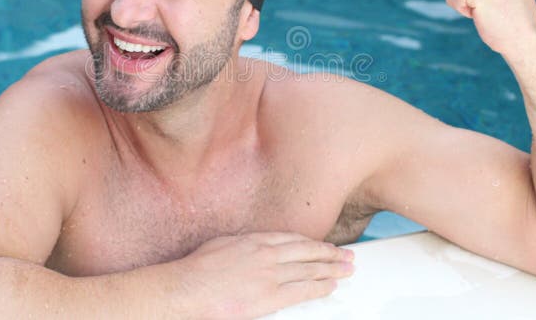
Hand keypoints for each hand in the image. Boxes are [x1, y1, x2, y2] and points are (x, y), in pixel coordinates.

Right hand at [176, 232, 354, 318]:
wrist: (189, 288)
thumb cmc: (198, 270)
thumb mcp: (223, 244)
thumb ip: (244, 245)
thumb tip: (253, 248)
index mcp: (255, 240)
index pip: (292, 239)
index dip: (312, 243)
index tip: (323, 246)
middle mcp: (267, 254)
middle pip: (307, 251)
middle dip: (329, 254)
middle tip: (346, 255)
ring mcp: (270, 274)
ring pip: (310, 269)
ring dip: (331, 269)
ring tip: (346, 269)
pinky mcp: (270, 295)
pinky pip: (303, 290)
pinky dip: (320, 287)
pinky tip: (331, 286)